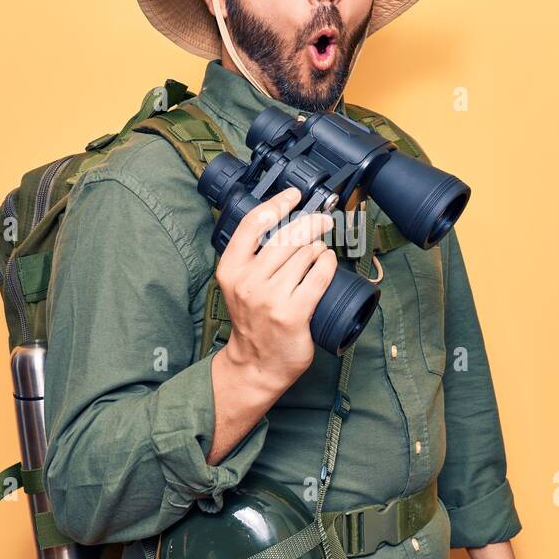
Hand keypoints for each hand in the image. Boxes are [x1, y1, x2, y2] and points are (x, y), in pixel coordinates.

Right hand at [214, 186, 337, 397]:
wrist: (256, 364)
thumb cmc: (252, 321)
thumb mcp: (239, 284)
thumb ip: (251, 256)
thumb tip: (283, 220)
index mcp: (230, 269)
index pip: (253, 224)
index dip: (277, 203)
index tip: (293, 195)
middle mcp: (248, 281)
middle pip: (286, 235)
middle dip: (310, 222)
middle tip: (322, 220)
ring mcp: (271, 298)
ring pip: (305, 254)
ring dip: (319, 248)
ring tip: (320, 252)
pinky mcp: (294, 312)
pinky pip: (319, 276)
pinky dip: (328, 264)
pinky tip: (328, 263)